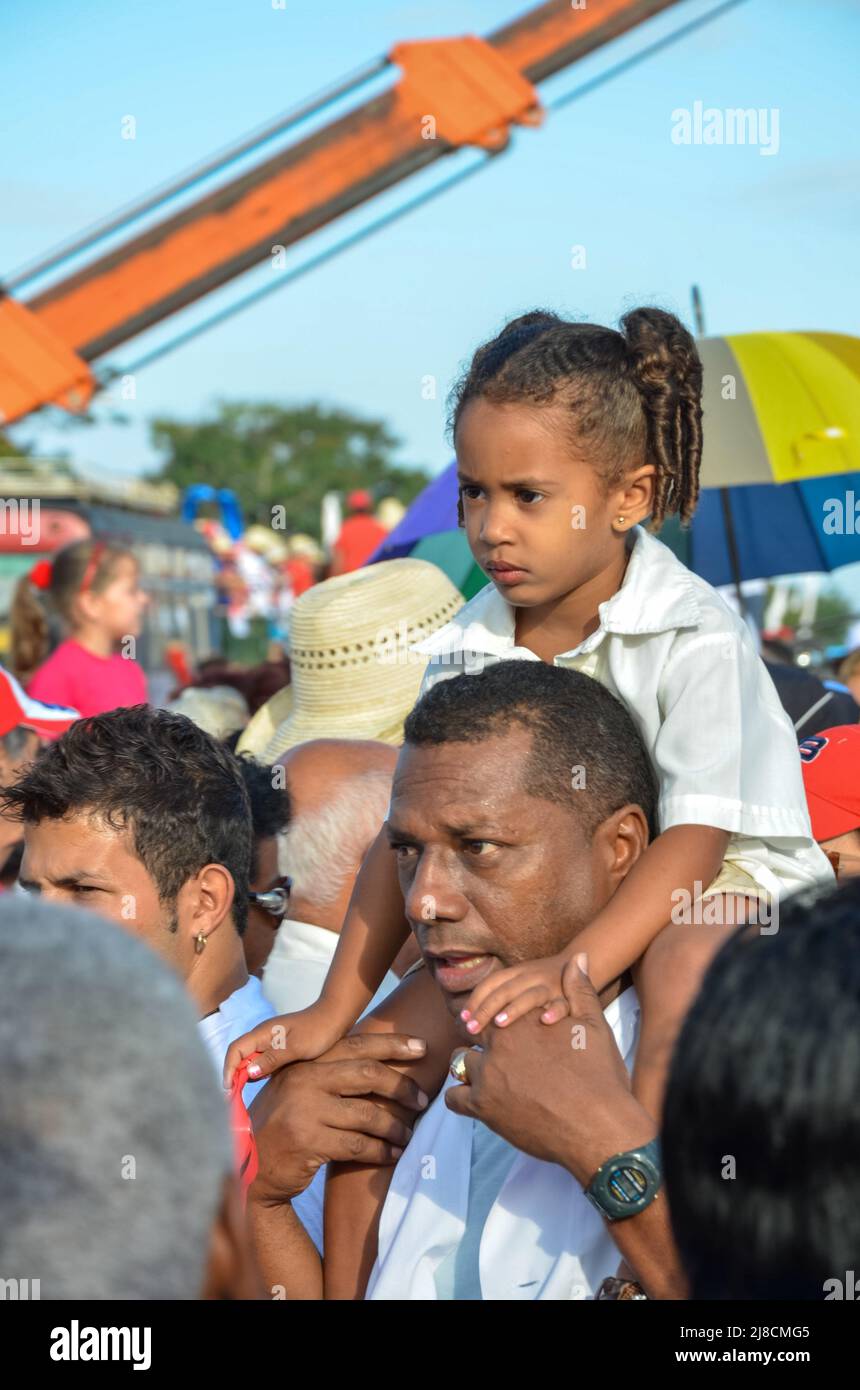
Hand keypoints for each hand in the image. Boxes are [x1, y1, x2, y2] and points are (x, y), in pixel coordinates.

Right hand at [223, 1000, 344, 1087]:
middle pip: (239, 1056)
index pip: (235, 1050)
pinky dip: (258, 1073)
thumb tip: (249, 1073)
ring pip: (250, 1060)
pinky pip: (263, 1062)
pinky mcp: (280, 1049)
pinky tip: (262, 1086)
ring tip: (243, 1096)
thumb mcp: (296, 1047)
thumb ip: (272, 1059)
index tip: (228, 1089)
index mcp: (262, 1033)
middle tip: (233, 1098)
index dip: (228, 1069)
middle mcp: (263, 1037)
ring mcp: (271, 1042)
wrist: (336, 1017)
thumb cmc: (318, 1030)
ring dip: (245, 1075)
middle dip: (233, 1075)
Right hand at [248, 1033, 428, 1203]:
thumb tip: (383, 1065)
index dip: (392, 1045)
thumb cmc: (282, 1126)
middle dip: (401, 1086)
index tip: (422, 1048)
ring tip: (407, 1135)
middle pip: (367, 1074)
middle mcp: (304, 1080)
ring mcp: (305, 1110)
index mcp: (305, 1063)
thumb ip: (329, 1075)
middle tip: (422, 1100)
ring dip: (394, 1127)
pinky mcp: (309, 1142)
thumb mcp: (297, 1091)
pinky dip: (381, 1151)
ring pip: (367, 1114)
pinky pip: (359, 1145)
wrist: (249, 1169)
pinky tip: (392, 1155)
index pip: (356, 1045)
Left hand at [447, 958, 652, 1184]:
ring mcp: (487, 1076)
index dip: (495, 1020)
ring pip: (461, 1063)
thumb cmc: (599, 1076)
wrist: (597, 1126)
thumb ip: (580, 991)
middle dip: (482, 1042)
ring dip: (471, 1069)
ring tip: (487, 1080)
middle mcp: (499, 1044)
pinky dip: (462, 1098)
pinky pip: (454, 1098)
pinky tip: (476, 1102)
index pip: (492, 1010)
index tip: (499, 1030)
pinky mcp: (483, 1108)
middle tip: (495, 1058)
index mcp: (522, 1021)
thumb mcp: (595, 1026)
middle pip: (473, 1034)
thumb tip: (577, 958)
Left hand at [460, 950, 569, 1035]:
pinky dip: (554, 1012)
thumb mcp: (522, 982)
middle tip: (471, 1029)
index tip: (463, 1019)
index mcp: (518, 971)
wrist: (581, 963)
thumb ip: (499, 994)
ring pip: (530, 996)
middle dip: (486, 1009)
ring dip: (514, 1008)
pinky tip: (544, 1022)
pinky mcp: (570, 998)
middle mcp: (533, 976)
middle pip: (505, 990)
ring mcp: (551, 987)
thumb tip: (465, 1016)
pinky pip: (563, 1005)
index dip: (475, 1000)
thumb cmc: (543, 984)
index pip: (491, 983)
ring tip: (500, 1023)